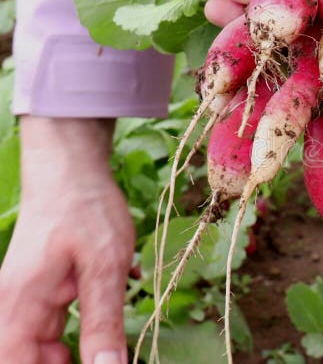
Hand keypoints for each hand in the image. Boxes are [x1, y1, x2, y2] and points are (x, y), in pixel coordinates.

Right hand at [0, 117, 133, 363]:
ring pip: (45, 352)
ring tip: (115, 349)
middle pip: (30, 361)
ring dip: (81, 355)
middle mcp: (14, 311)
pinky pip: (57, 330)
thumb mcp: (106, 266)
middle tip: (112, 357)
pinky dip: (85, 334)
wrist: (72, 170)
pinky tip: (113, 324)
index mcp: (19, 309)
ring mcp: (27, 304)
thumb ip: (103, 322)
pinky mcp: (44, 295)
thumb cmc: (85, 210)